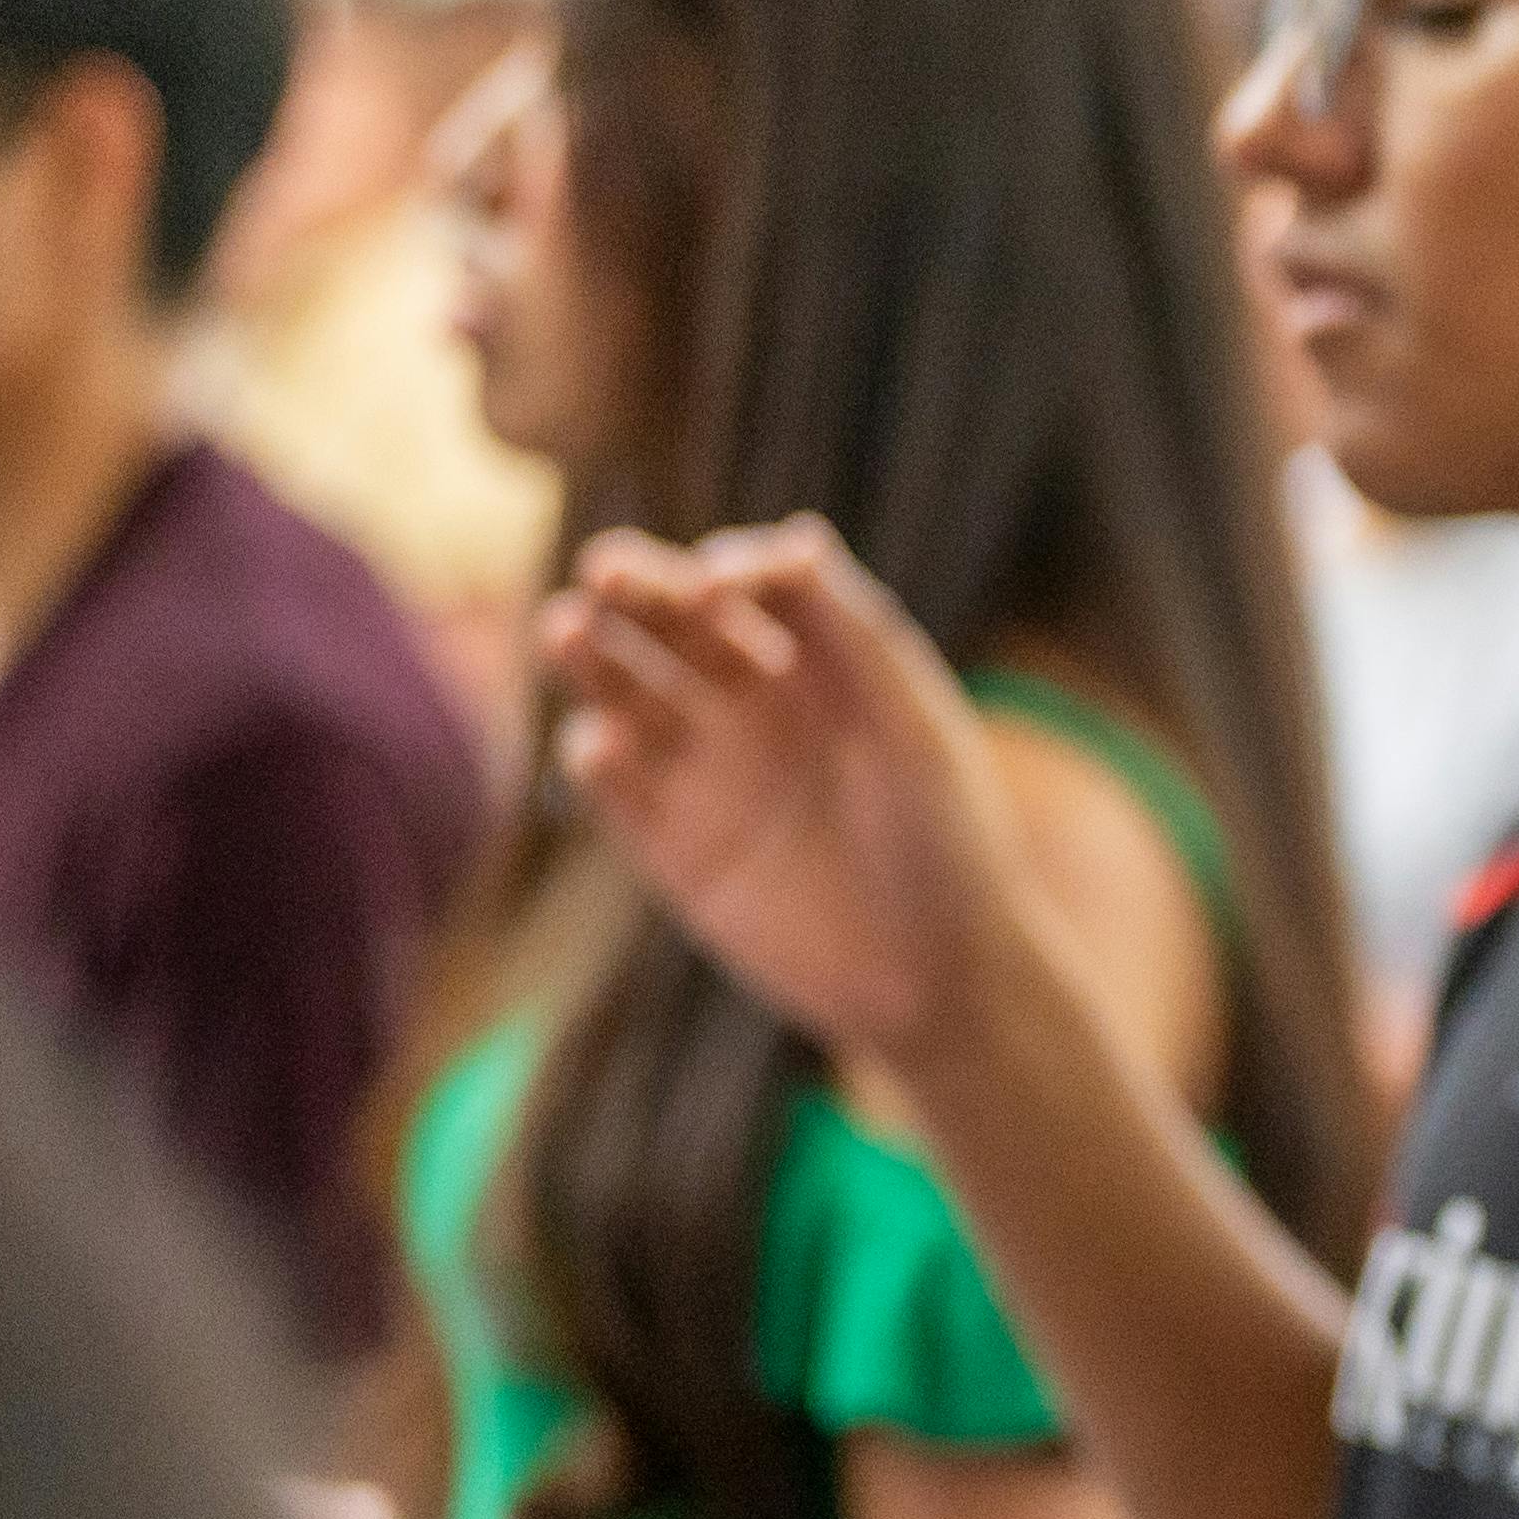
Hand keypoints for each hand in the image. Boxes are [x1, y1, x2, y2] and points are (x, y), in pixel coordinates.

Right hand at [535, 521, 1019, 1073]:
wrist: (938, 980)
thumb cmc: (950, 844)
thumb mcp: (913, 730)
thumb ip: (856, 637)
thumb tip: (796, 537)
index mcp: (821, 668)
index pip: (748, 587)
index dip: (725, 570)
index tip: (719, 584)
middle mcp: (755, 709)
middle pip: (671, 626)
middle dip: (635, 591)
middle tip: (604, 571)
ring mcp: (707, 774)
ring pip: (626, 693)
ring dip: (592, 656)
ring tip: (568, 629)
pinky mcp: (670, 847)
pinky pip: (614, 787)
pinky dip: (596, 756)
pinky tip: (602, 742)